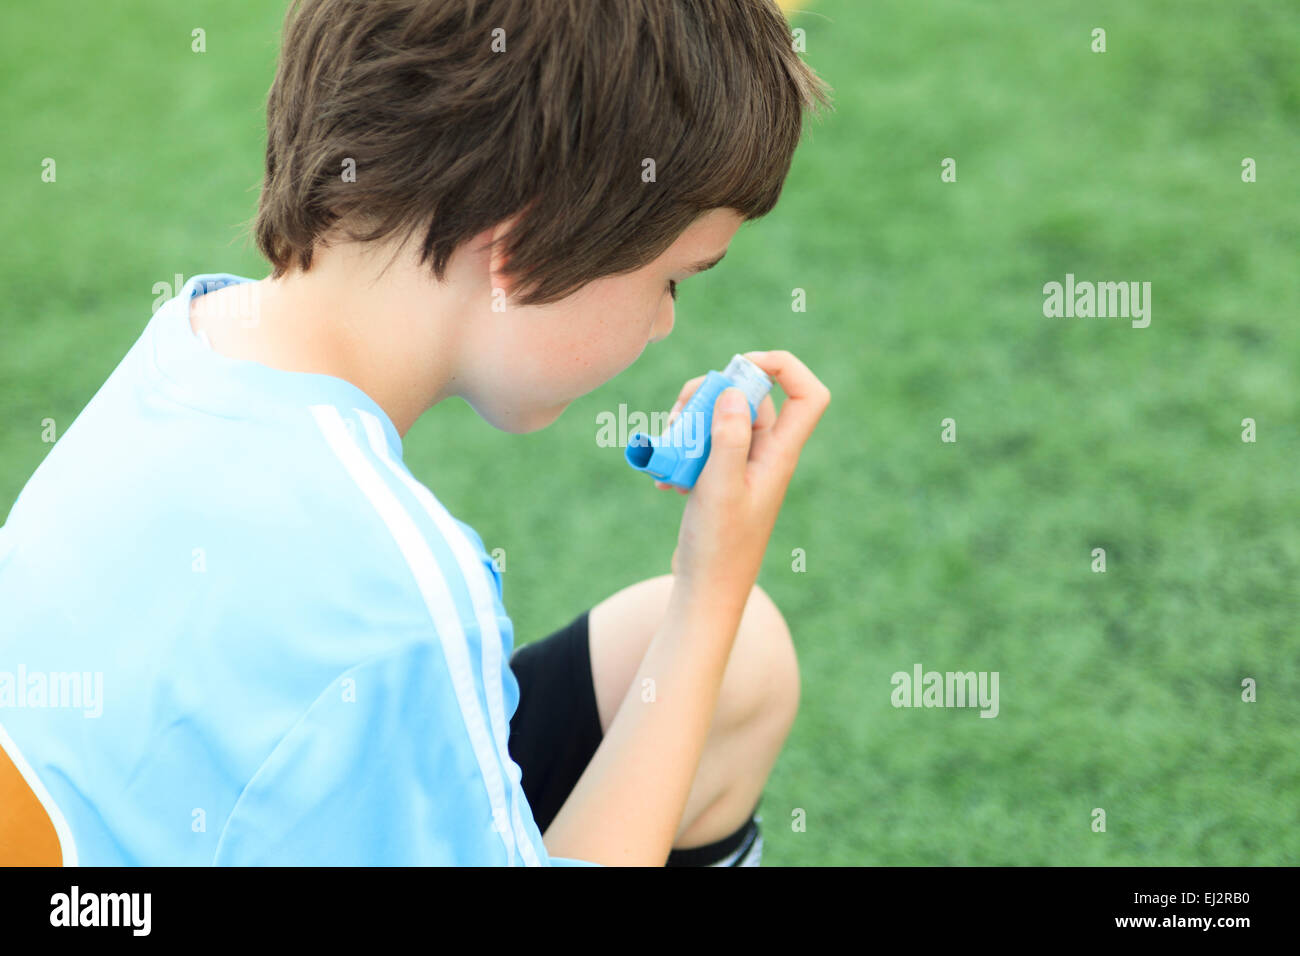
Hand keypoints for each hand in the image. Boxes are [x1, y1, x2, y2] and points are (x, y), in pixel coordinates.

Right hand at [666, 351, 830, 613]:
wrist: (706, 591)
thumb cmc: (719, 546)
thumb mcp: (719, 488)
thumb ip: (728, 438)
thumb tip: (735, 390)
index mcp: (780, 455)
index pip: (808, 395)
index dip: (784, 367)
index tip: (741, 366)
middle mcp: (767, 456)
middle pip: (751, 399)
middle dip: (712, 394)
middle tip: (680, 412)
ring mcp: (744, 468)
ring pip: (722, 420)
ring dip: (691, 423)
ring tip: (668, 446)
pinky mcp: (721, 479)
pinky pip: (704, 447)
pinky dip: (682, 452)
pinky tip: (665, 479)